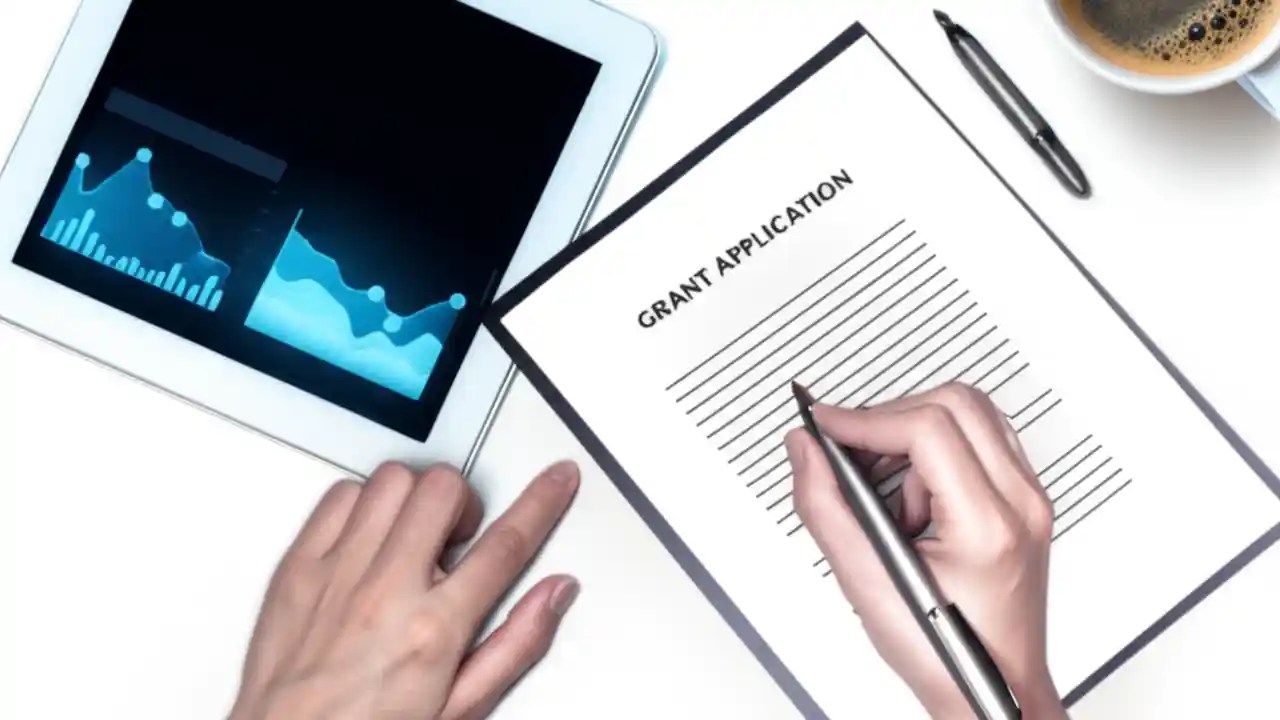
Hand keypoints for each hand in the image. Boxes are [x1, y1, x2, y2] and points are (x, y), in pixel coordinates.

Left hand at [229, 460, 580, 719]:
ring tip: (414, 534)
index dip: (541, 502)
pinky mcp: (297, 566)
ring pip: (391, 481)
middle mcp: (385, 592)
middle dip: (464, 501)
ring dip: (414, 499)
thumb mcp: (460, 706)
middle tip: (460, 533)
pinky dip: (363, 503)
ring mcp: (337, 573)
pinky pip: (338, 496)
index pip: (505, 545)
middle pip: (443, 491)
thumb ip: (515, 643)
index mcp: (433, 631)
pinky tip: (371, 534)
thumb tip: (553, 595)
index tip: (557, 480)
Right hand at [785, 384, 1067, 719]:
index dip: (865, 419)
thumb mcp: (867, 584)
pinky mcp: (1023, 499)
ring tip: (889, 490)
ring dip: (914, 433)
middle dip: (887, 417)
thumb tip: (806, 451)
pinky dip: (936, 449)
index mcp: (989, 526)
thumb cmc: (948, 654)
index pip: (927, 429)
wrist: (996, 689)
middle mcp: (1021, 503)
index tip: (826, 428)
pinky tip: (915, 496)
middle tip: (849, 450)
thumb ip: (826, 509)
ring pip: (970, 412)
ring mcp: (1029, 498)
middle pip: (953, 403)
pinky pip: (980, 437)